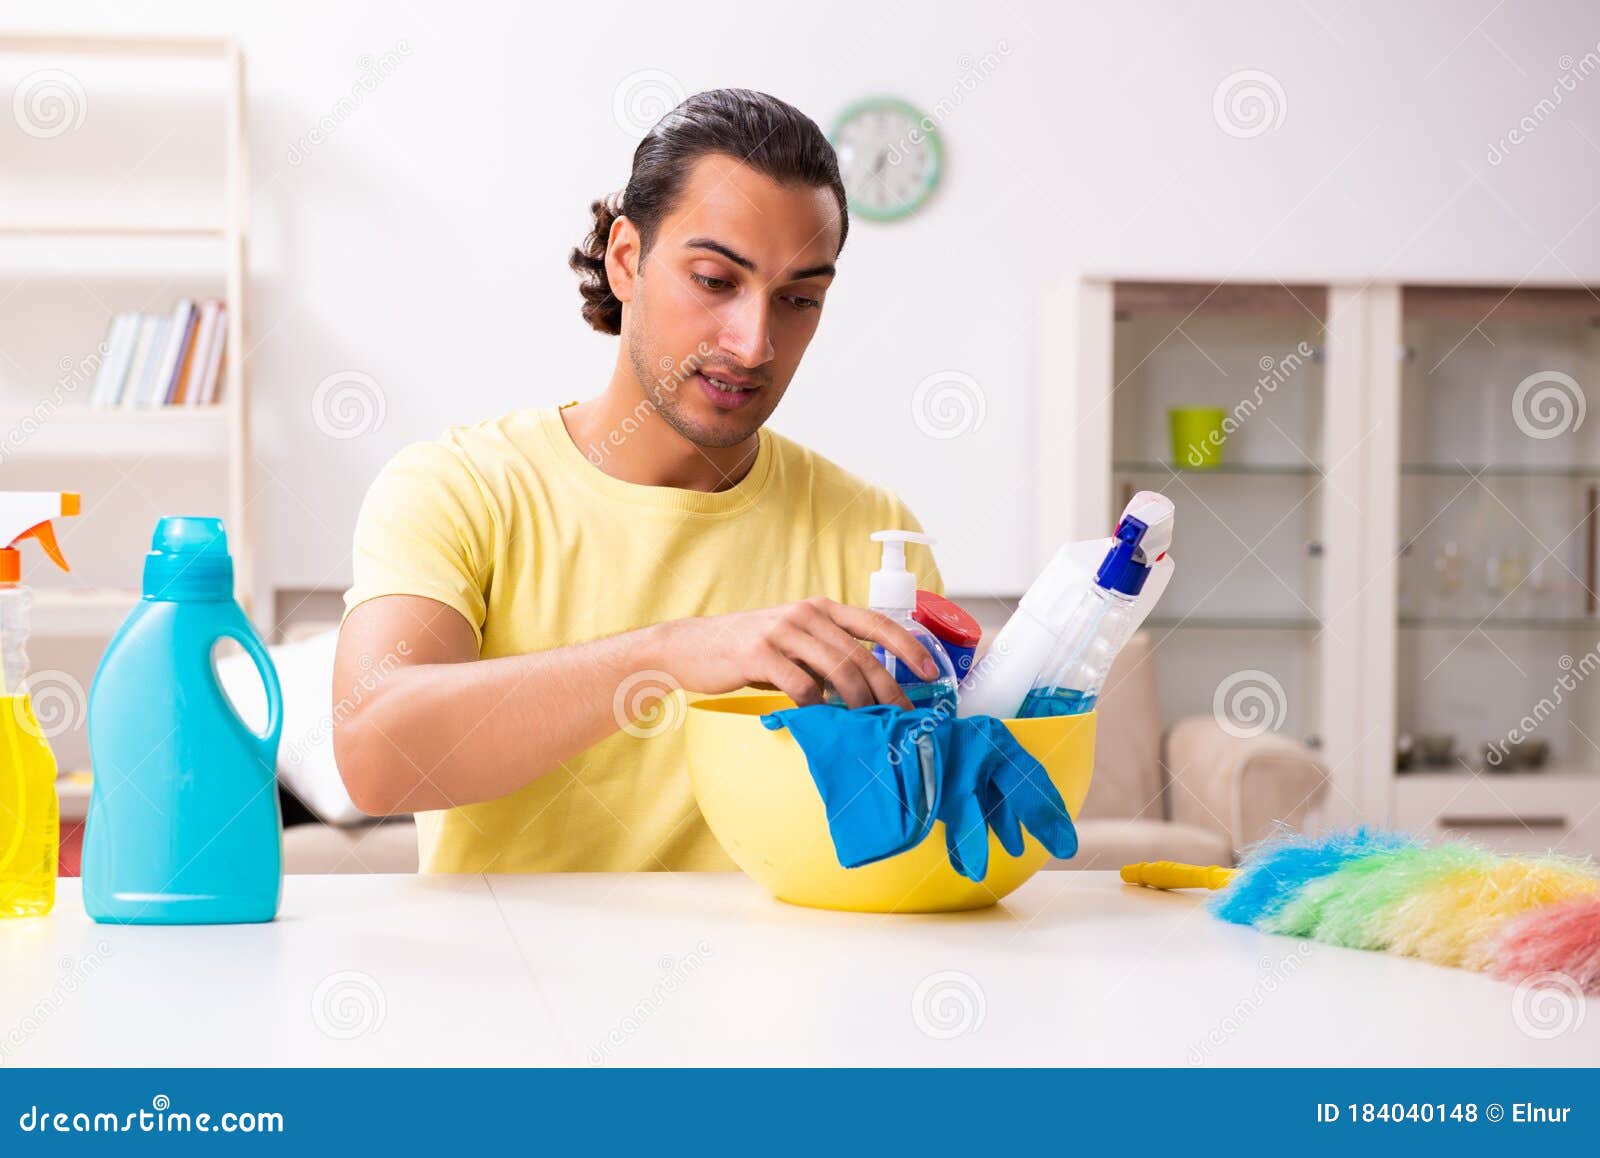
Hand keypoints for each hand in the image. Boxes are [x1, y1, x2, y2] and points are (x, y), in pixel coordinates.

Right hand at [652, 596, 941, 708]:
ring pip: (838, 670)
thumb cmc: (749, 650)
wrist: (691, 647)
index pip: (876, 623)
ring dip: (858, 702)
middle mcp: (806, 614)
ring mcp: (782, 631)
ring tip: (867, 724)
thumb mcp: (793, 641)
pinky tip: (817, 717)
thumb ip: (826, 654)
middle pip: (861, 654)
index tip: (931, 672)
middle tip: (903, 716)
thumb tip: (869, 687)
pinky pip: (801, 685)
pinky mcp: (759, 653)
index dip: (908, 647)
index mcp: (821, 608)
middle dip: (888, 689)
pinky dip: (816, 706)